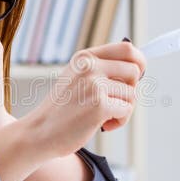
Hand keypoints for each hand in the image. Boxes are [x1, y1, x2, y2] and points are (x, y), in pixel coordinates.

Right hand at [30, 41, 145, 157]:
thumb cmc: (62, 110)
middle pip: (134, 71)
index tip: (137, 76)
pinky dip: (119, 121)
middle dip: (131, 90)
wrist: (40, 132)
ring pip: (132, 94)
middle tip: (115, 102)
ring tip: (103, 117)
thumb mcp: (76, 78)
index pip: (127, 48)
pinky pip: (127, 111)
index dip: (139, 62)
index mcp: (85, 58)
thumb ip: (101, 70)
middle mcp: (90, 67)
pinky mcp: (99, 106)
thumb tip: (137, 68)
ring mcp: (94, 85)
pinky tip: (103, 125)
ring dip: (123, 110)